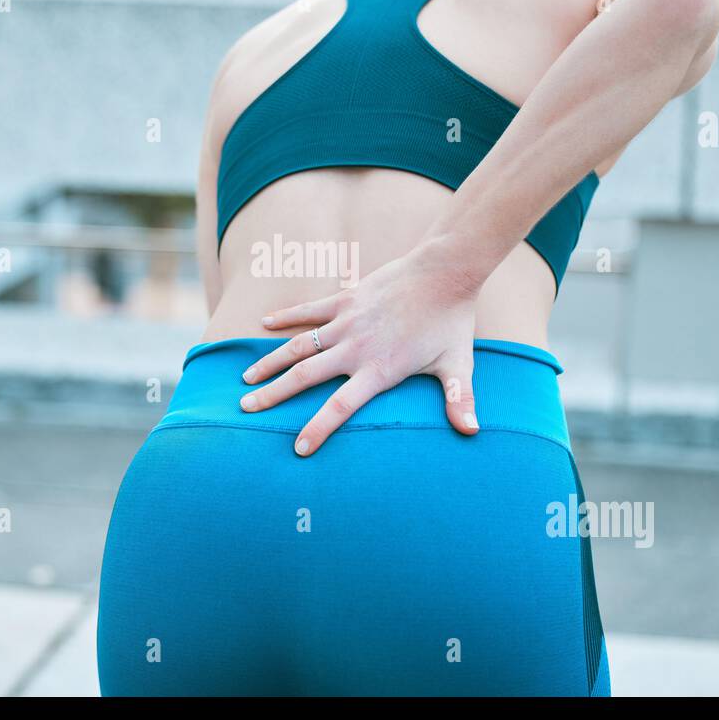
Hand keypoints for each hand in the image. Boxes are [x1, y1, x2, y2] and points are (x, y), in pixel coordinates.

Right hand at [239, 241, 481, 455]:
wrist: (444, 271)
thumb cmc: (451, 320)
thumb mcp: (457, 364)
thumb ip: (459, 398)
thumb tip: (472, 431)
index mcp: (379, 370)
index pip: (341, 407)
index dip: (318, 428)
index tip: (298, 448)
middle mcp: (355, 348)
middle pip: (305, 377)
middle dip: (273, 395)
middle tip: (246, 409)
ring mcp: (346, 321)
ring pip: (298, 346)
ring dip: (270, 362)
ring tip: (246, 378)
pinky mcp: (345, 299)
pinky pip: (308, 310)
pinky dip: (285, 317)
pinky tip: (264, 324)